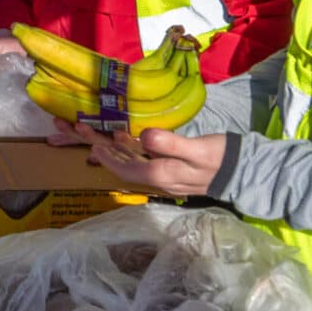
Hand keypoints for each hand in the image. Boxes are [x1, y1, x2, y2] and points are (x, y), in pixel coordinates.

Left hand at [61, 125, 228, 197]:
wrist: (242, 170)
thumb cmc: (220, 157)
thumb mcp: (197, 149)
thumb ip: (170, 144)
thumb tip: (143, 136)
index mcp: (160, 174)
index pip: (123, 167)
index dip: (104, 155)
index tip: (87, 140)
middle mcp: (156, 179)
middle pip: (119, 165)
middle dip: (95, 148)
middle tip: (69, 131)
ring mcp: (161, 176)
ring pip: (127, 163)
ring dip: (106, 149)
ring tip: (85, 134)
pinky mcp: (168, 169)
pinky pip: (138, 161)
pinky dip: (124, 150)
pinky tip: (119, 140)